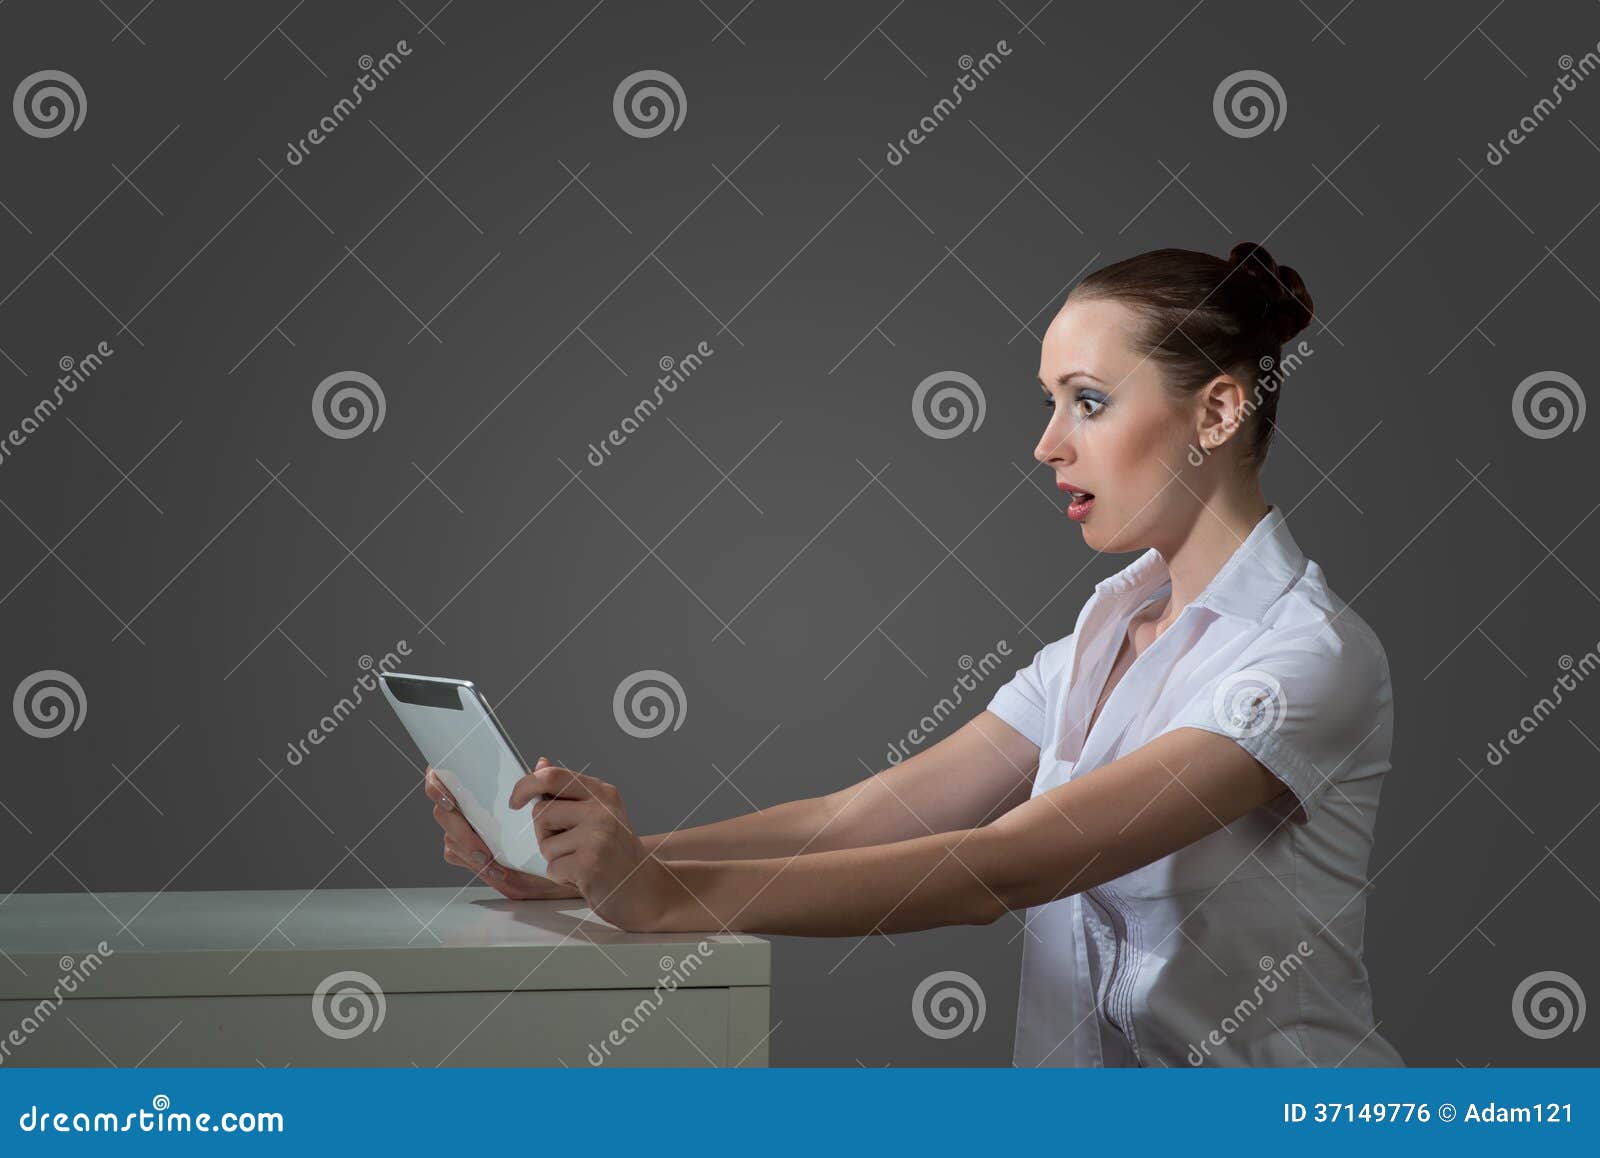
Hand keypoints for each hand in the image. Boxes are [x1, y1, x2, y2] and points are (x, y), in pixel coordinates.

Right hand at [423, 766, 579, 900]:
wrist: (555, 861)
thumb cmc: (545, 828)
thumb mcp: (548, 804)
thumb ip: (541, 784)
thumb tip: (542, 762)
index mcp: (480, 791)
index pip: (445, 777)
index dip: (437, 783)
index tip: (449, 799)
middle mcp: (467, 810)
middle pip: (442, 811)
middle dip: (457, 826)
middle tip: (476, 838)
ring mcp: (464, 832)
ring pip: (449, 836)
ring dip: (469, 847)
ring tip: (490, 857)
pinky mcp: (468, 855)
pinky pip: (456, 855)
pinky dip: (475, 862)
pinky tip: (495, 868)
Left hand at [511, 758, 679, 931]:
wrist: (644, 888)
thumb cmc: (616, 852)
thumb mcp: (597, 813)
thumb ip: (567, 791)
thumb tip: (540, 764)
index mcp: (602, 793)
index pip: (552, 776)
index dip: (525, 786)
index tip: (515, 801)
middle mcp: (602, 810)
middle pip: (541, 812)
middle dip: (545, 833)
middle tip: (571, 845)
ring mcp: (597, 837)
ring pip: (545, 844)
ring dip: (556, 858)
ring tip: (582, 861)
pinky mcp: (590, 864)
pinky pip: (553, 868)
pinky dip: (563, 877)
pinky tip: (585, 876)